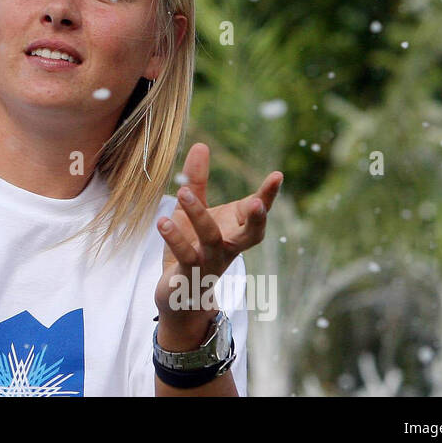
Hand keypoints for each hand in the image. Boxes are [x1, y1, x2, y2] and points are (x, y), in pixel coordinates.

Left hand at [153, 143, 282, 348]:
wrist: (179, 297)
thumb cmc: (191, 247)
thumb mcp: (191, 211)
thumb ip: (196, 180)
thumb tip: (202, 144)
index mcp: (234, 231)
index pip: (256, 211)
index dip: (268, 195)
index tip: (278, 175)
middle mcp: (228, 248)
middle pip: (251, 235)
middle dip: (257, 218)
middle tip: (259, 202)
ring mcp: (211, 263)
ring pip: (212, 240)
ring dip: (199, 216)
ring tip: (182, 192)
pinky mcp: (189, 276)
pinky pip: (186, 257)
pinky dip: (175, 240)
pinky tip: (163, 222)